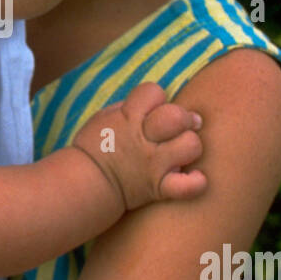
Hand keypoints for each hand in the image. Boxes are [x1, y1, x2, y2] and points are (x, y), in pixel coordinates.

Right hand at [73, 82, 205, 208]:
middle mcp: (143, 139)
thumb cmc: (94, 148)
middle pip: (176, 116)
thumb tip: (153, 102)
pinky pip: (188, 186)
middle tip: (183, 126)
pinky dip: (195, 183)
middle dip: (185, 118)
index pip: (153, 91)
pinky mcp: (159, 188)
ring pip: (190, 146)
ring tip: (182, 151)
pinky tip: (193, 177)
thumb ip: (128, 107)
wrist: (85, 185)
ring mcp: (153, 164)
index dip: (157, 98)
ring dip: (190, 147)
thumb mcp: (103, 117)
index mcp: (127, 118)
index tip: (152, 110)